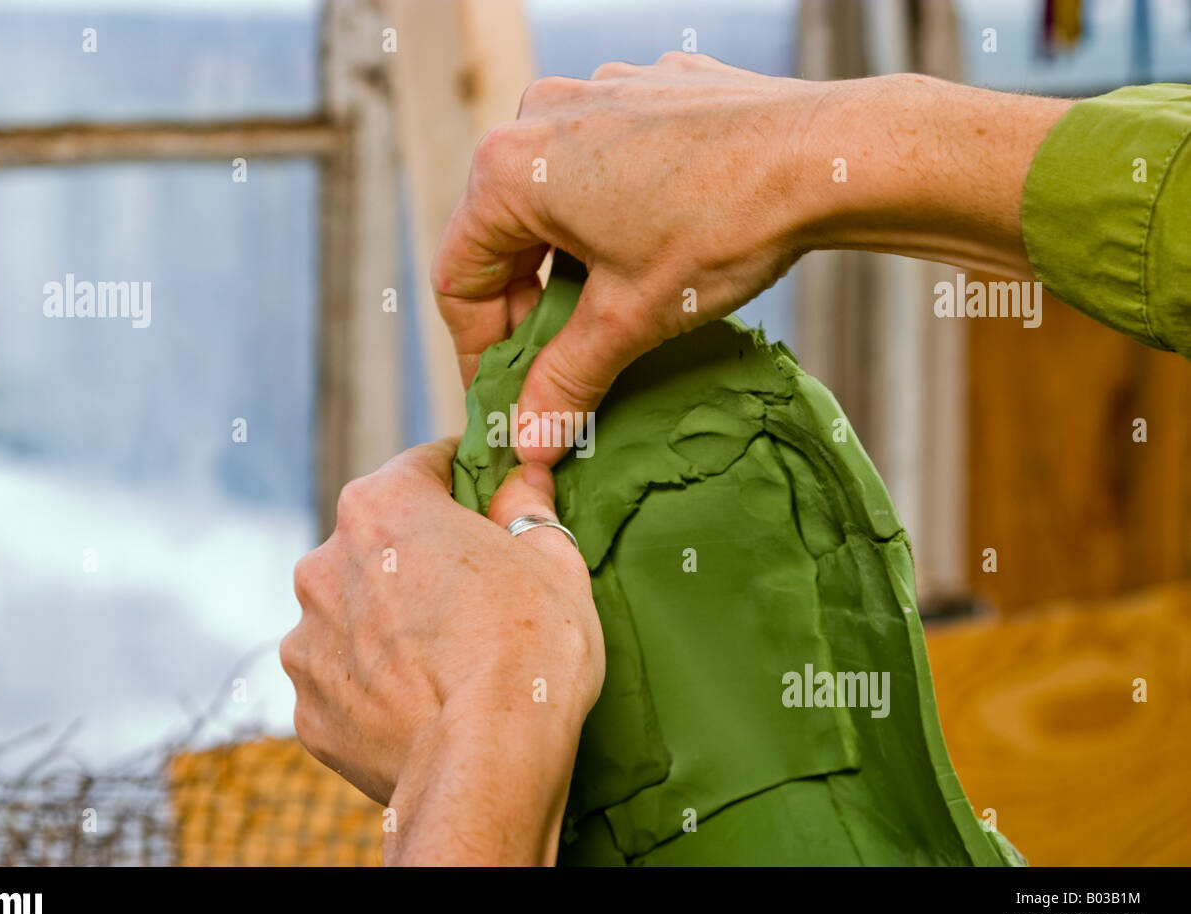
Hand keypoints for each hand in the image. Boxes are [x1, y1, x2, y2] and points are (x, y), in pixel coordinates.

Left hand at [280, 438, 603, 864]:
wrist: (487, 766)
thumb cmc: (530, 650)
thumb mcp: (554, 561)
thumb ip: (529, 509)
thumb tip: (522, 480)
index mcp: (382, 506)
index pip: (423, 467)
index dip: (461, 482)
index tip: (484, 500)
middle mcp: (325, 563)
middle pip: (377, 544)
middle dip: (417, 560)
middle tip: (473, 596)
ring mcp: (308, 641)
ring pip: (351, 617)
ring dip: (385, 627)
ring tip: (443, 665)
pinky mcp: (308, 711)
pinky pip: (343, 686)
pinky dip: (373, 691)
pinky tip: (419, 710)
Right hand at [431, 57, 1072, 463]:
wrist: (829, 154)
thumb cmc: (725, 223)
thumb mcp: (630, 318)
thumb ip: (565, 381)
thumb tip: (528, 443)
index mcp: (511, 169)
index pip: (460, 278)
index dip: (479, 351)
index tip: (508, 397)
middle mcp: (538, 117)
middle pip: (500, 239)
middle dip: (526, 312)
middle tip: (556, 373)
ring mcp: (592, 96)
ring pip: (549, 204)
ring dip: (566, 270)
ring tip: (607, 321)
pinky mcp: (640, 94)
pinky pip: (597, 169)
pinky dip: (605, 222)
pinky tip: (648, 259)